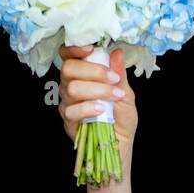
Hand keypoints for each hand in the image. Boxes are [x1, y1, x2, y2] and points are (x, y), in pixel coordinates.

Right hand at [58, 44, 137, 158]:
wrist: (120, 144)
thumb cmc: (121, 118)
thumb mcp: (126, 94)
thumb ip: (119, 75)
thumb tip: (117, 52)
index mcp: (82, 74)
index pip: (68, 55)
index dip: (74, 48)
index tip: (91, 49)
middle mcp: (70, 85)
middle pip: (69, 68)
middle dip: (94, 71)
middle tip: (114, 79)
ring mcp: (67, 103)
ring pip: (72, 88)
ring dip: (97, 90)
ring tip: (115, 96)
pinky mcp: (67, 120)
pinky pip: (71, 110)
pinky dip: (88, 107)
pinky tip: (101, 110)